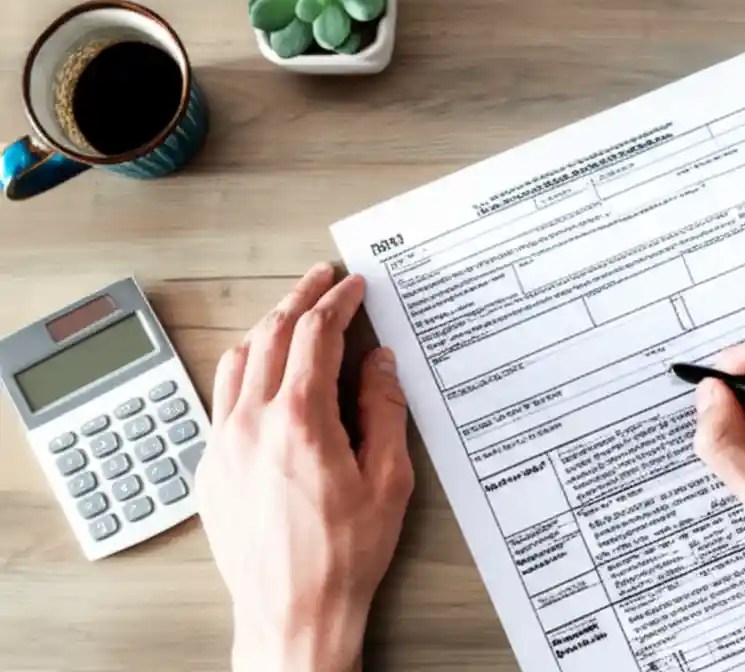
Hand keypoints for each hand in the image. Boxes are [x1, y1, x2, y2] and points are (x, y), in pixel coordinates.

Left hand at [197, 263, 414, 671]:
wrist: (292, 613)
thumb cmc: (342, 557)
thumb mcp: (388, 480)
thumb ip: (384, 411)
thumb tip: (381, 364)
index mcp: (299, 422)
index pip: (315, 336)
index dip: (337, 302)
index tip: (353, 287)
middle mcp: (251, 424)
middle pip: (271, 335)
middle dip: (300, 298)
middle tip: (321, 278)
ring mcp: (223, 444)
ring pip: (237, 360)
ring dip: (267, 326)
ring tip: (290, 312)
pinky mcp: (210, 467)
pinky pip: (222, 397)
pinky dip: (245, 367)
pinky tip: (262, 370)